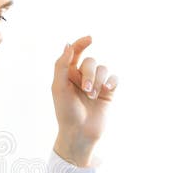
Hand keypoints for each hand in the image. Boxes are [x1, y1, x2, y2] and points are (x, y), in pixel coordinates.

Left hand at [51, 36, 117, 165]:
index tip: (90, 39)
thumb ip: (62, 65)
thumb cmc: (65, 112)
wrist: (80, 133)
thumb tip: (68, 44)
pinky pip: (114, 77)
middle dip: (89, 74)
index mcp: (67, 74)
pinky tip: (107, 90)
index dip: (81, 43)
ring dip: (99, 81)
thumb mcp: (59, 87)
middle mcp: (82, 77)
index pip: (75, 52)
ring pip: (103, 69)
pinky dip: (111, 81)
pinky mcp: (108, 92)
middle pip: (91, 62)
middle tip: (86, 90)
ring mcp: (96, 84)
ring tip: (93, 96)